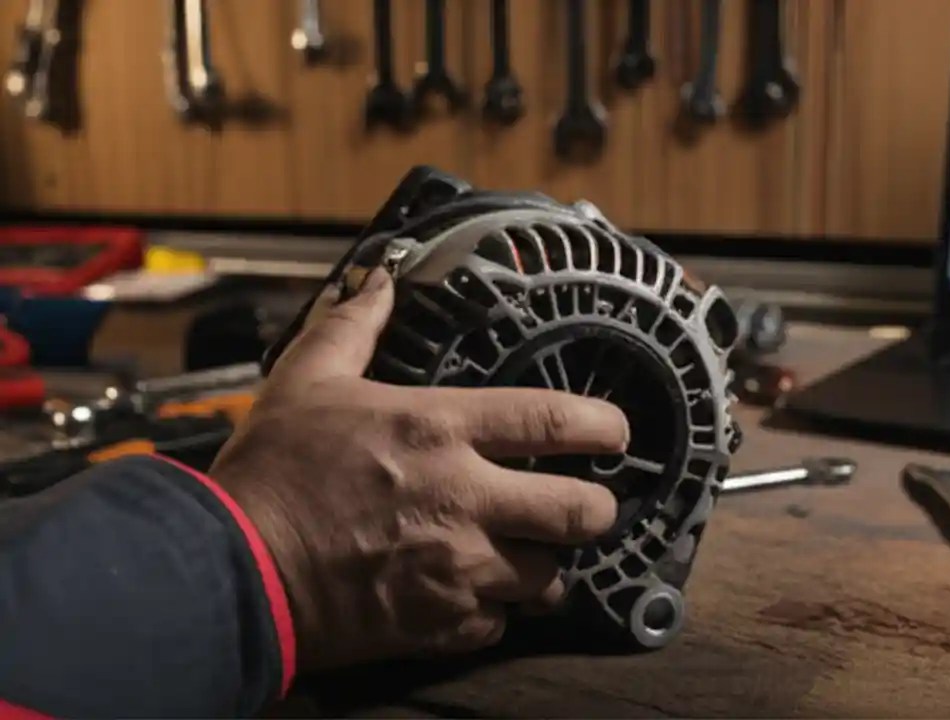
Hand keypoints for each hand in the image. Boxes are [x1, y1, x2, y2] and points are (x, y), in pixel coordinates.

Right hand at [209, 269, 628, 670]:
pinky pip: (500, 623)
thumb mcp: (306, 381)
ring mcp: (459, 568)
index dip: (604, 425)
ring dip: (542, 565)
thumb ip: (353, 326)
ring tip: (523, 552)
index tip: (615, 432)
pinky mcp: (441, 624)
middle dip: (596, 509)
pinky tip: (473, 592)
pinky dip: (494, 611)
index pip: (556, 420)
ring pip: (550, 577)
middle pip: (582, 512)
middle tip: (584, 504)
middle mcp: (465, 500)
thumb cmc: (270, 473)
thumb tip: (380, 279)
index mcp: (440, 430)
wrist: (233, 572)